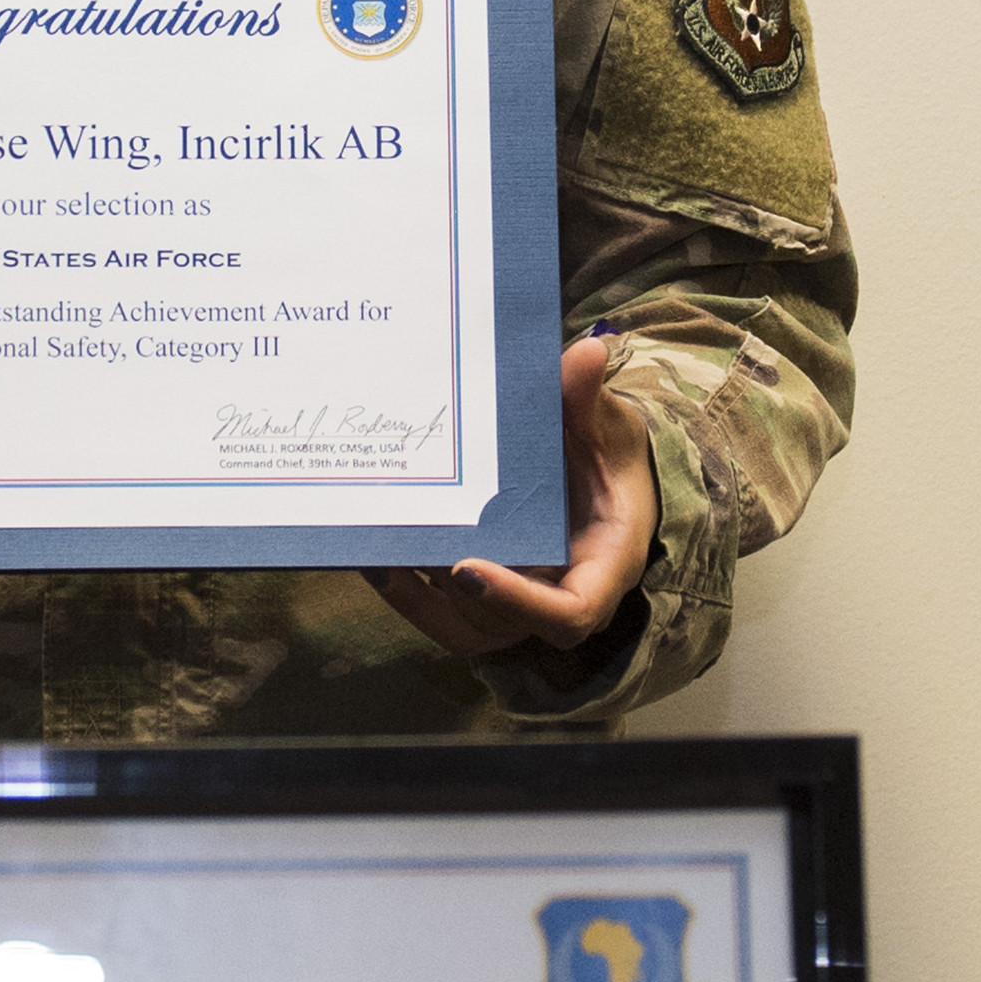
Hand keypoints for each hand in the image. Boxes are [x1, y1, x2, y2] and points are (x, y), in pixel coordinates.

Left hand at [363, 342, 661, 669]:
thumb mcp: (610, 426)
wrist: (602, 479)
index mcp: (604, 567)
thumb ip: (591, 400)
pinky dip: (406, 590)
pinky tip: (370, 553)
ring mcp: (518, 605)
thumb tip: (588, 353)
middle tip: (401, 546)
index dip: (516, 601)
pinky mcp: (485, 597)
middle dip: (446, 594)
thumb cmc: (611, 457)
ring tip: (374, 553)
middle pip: (500, 626)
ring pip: (463, 628)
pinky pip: (442, 610)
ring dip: (414, 599)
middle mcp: (559, 597)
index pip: (569, 614)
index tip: (466, 568)